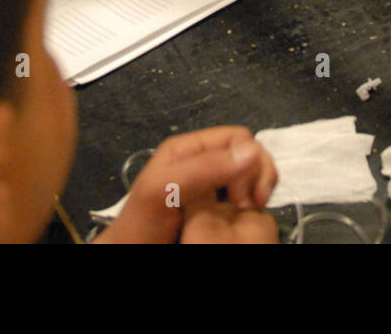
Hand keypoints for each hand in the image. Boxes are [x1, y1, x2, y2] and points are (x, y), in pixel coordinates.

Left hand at [96, 127, 277, 243]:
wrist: (133, 253)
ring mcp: (211, 186)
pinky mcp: (217, 207)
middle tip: (251, 205)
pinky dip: (252, 204)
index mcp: (190, 149)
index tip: (245, 193)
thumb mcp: (166, 189)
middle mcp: (203, 162)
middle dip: (257, 176)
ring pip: (250, 175)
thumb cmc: (143, 222)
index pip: (237, 138)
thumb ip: (204, 168)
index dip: (249, 160)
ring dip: (257, 191)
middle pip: (248, 154)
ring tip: (250, 211)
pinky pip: (245, 196)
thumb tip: (252, 152)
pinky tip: (244, 218)